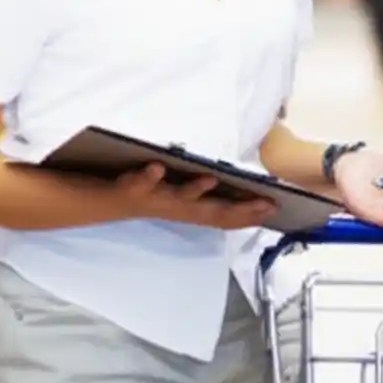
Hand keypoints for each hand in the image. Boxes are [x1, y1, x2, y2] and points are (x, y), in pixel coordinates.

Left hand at [116, 164, 276, 229]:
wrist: (106, 203)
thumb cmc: (150, 193)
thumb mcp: (181, 195)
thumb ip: (207, 192)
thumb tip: (236, 179)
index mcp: (192, 208)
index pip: (225, 215)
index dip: (251, 213)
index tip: (277, 206)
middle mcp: (178, 207)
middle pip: (211, 211)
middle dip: (239, 208)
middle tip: (264, 202)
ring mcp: (156, 199)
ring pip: (179, 198)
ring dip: (195, 190)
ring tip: (211, 178)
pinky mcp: (133, 189)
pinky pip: (140, 182)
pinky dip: (148, 176)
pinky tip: (156, 166)